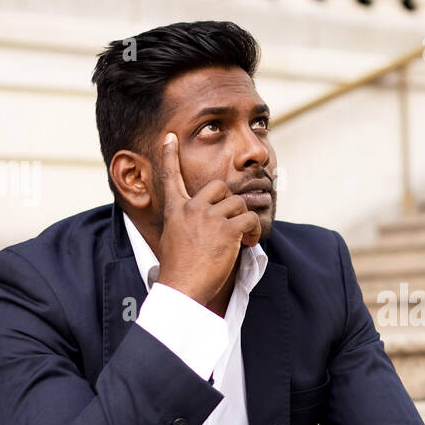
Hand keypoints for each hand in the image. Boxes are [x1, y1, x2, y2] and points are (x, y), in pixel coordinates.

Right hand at [154, 132, 261, 305]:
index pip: (170, 176)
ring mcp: (209, 218)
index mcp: (175, 210)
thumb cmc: (179, 269)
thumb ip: (186, 222)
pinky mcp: (227, 230)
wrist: (182, 287)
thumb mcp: (174, 238)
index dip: (170, 155)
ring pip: (238, 203)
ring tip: (243, 238)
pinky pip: (250, 220)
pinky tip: (249, 242)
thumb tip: (198, 221)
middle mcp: (191, 208)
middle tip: (233, 222)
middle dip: (230, 202)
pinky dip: (254, 231)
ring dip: (244, 219)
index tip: (170, 137)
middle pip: (219, 186)